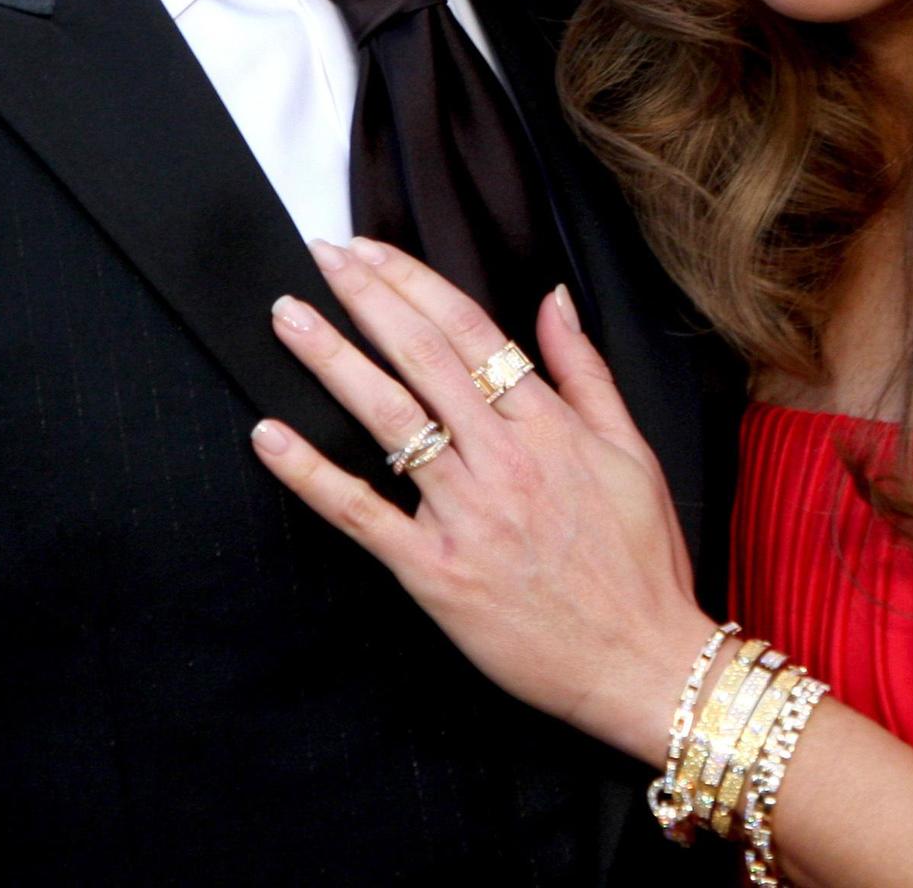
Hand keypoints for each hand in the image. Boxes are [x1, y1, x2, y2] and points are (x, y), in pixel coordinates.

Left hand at [251, 238, 713, 765]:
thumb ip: (586, 370)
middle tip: (319, 256)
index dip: (413, 282)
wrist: (642, 662)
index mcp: (550, 426)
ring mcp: (467, 515)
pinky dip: (311, 474)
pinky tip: (270, 437)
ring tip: (288, 317)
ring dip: (331, 360)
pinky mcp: (436, 573)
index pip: (469, 330)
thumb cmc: (640, 561)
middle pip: (422, 357)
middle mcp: (504, 460)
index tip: (370, 250)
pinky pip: (362, 515)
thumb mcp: (632, 451)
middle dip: (365, 298)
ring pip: (389, 419)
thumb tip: (552, 298)